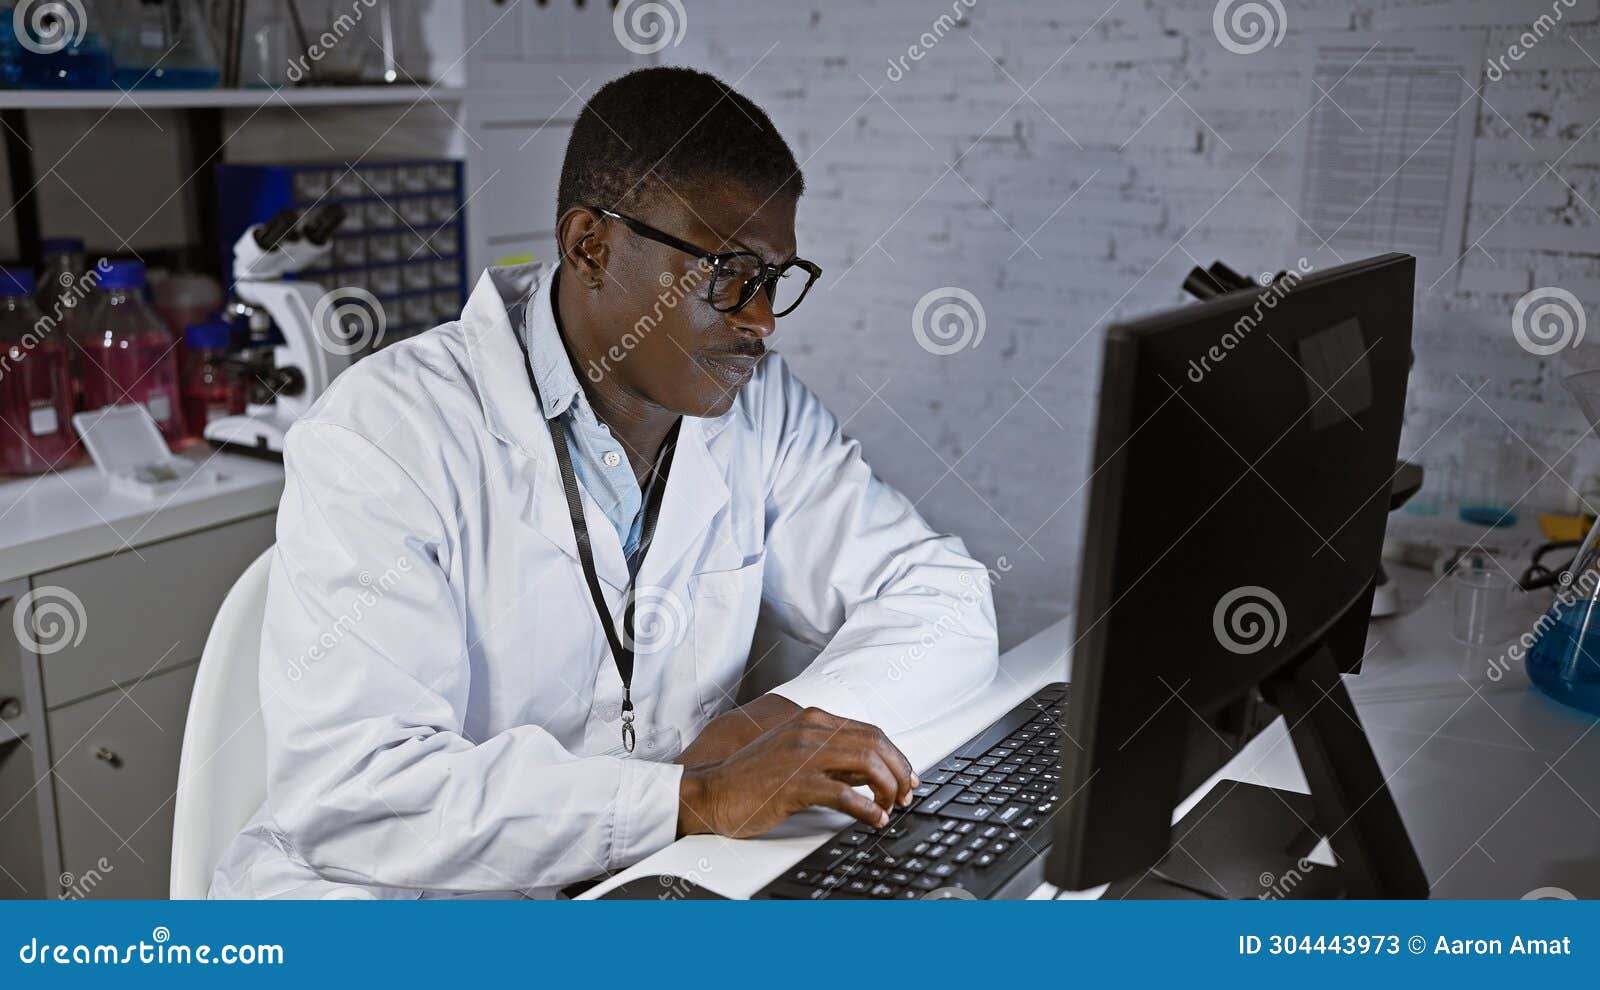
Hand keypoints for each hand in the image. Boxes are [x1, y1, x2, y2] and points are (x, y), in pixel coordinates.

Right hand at [676, 707, 918, 838]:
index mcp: (812, 720)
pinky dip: (867, 808)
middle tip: (906, 795)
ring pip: (865, 763)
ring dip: (887, 788)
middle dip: (899, 771)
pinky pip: (843, 794)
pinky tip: (874, 819)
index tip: (908, 777)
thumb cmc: (751, 779)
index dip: (897, 755)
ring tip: (891, 808)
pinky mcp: (794, 783)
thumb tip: (873, 774)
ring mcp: (801, 755)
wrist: (711, 793)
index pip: (870, 732)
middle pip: (875, 744)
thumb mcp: (795, 757)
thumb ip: (832, 759)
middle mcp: (809, 730)